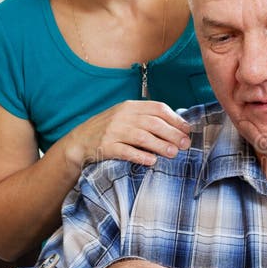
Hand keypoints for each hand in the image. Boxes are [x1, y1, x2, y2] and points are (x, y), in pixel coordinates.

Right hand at [63, 100, 191, 169]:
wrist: (80, 140)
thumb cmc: (109, 128)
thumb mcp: (126, 116)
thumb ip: (146, 118)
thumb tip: (176, 126)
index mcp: (131, 106)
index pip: (158, 108)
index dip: (175, 119)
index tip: (187, 130)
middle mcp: (123, 116)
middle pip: (153, 123)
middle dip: (172, 134)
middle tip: (184, 144)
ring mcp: (113, 131)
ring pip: (142, 137)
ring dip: (160, 145)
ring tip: (173, 153)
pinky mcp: (106, 147)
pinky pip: (126, 151)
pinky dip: (140, 156)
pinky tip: (152, 161)